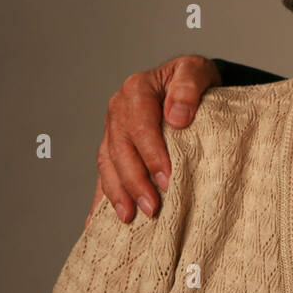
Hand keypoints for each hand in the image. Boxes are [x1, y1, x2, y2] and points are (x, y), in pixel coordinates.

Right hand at [87, 55, 220, 225]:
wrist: (189, 83)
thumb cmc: (194, 79)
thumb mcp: (197, 71)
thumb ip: (189, 88)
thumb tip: (177, 117)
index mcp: (136, 90)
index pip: (140, 127)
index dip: (152, 155)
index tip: (167, 179)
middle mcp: (118, 110)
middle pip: (120, 150)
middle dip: (134, 181)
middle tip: (152, 208)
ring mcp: (112, 130)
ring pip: (107, 164)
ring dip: (117, 193)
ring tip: (129, 218)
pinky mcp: (113, 147)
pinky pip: (104, 173)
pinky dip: (102, 197)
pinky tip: (95, 221)